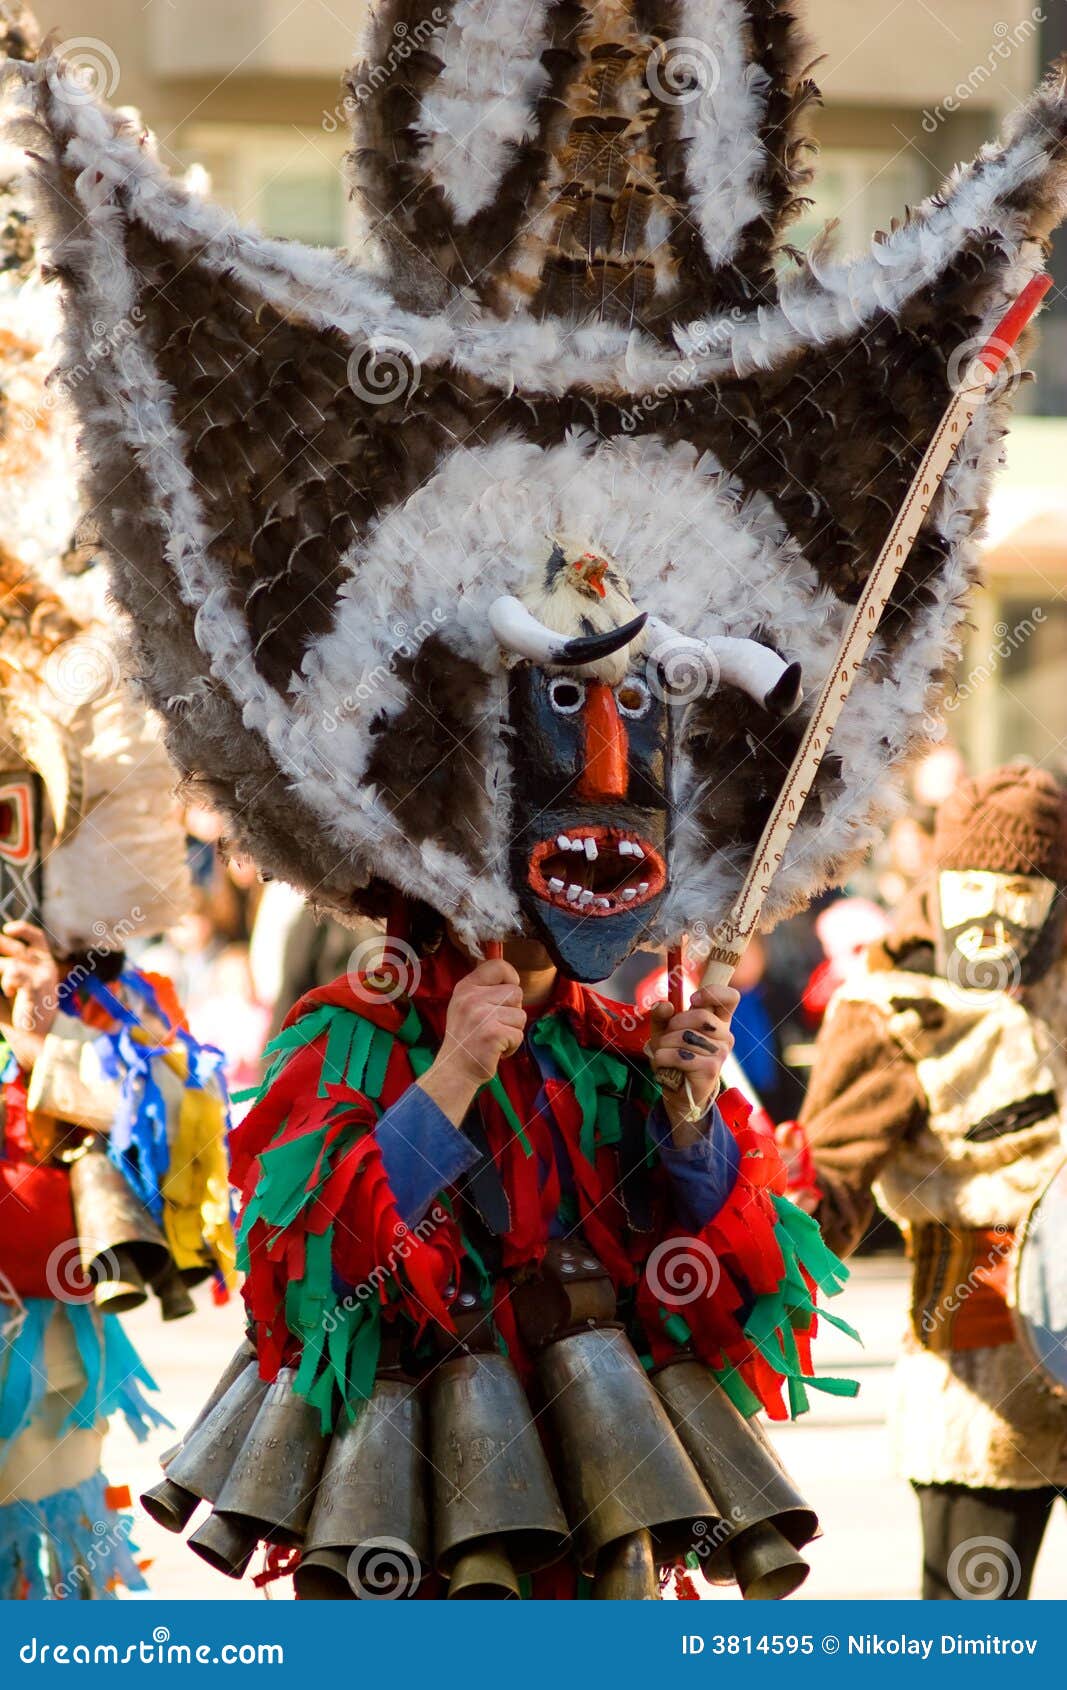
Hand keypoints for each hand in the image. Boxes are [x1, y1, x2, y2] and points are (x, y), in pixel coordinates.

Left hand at [0, 923, 59, 1066]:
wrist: (37, 1040)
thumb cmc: (23, 1015)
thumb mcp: (12, 987)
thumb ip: (5, 972)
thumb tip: (0, 962)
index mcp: (44, 964)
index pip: (36, 937)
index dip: (22, 929)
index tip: (8, 930)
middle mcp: (46, 966)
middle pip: (16, 947)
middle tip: (0, 970)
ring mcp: (43, 976)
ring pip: (11, 962)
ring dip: (1, 972)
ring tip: (7, 989)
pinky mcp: (36, 986)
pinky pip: (13, 973)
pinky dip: (7, 982)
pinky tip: (10, 993)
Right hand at [417, 960, 526, 1124]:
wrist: (454, 1069)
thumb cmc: (465, 1038)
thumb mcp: (465, 1005)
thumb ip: (484, 989)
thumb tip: (513, 978)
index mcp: (466, 987)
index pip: (498, 966)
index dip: (511, 976)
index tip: (508, 991)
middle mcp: (472, 998)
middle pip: (516, 992)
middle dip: (513, 1011)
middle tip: (495, 1025)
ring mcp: (482, 1016)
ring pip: (520, 1015)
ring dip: (513, 1030)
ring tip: (495, 1038)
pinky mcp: (493, 1034)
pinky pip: (518, 1034)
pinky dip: (512, 1046)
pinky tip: (496, 1050)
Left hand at [648, 985, 738, 1145]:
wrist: (680, 1092)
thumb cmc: (675, 1057)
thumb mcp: (665, 1032)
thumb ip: (662, 1016)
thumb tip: (665, 1005)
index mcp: (719, 1022)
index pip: (730, 997)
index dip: (713, 992)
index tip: (692, 1000)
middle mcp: (725, 1036)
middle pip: (700, 1015)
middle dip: (674, 1024)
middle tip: (667, 1038)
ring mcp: (720, 1052)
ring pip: (684, 1036)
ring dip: (664, 1045)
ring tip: (663, 1054)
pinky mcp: (711, 1068)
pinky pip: (679, 1055)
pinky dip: (663, 1058)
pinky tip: (664, 1064)